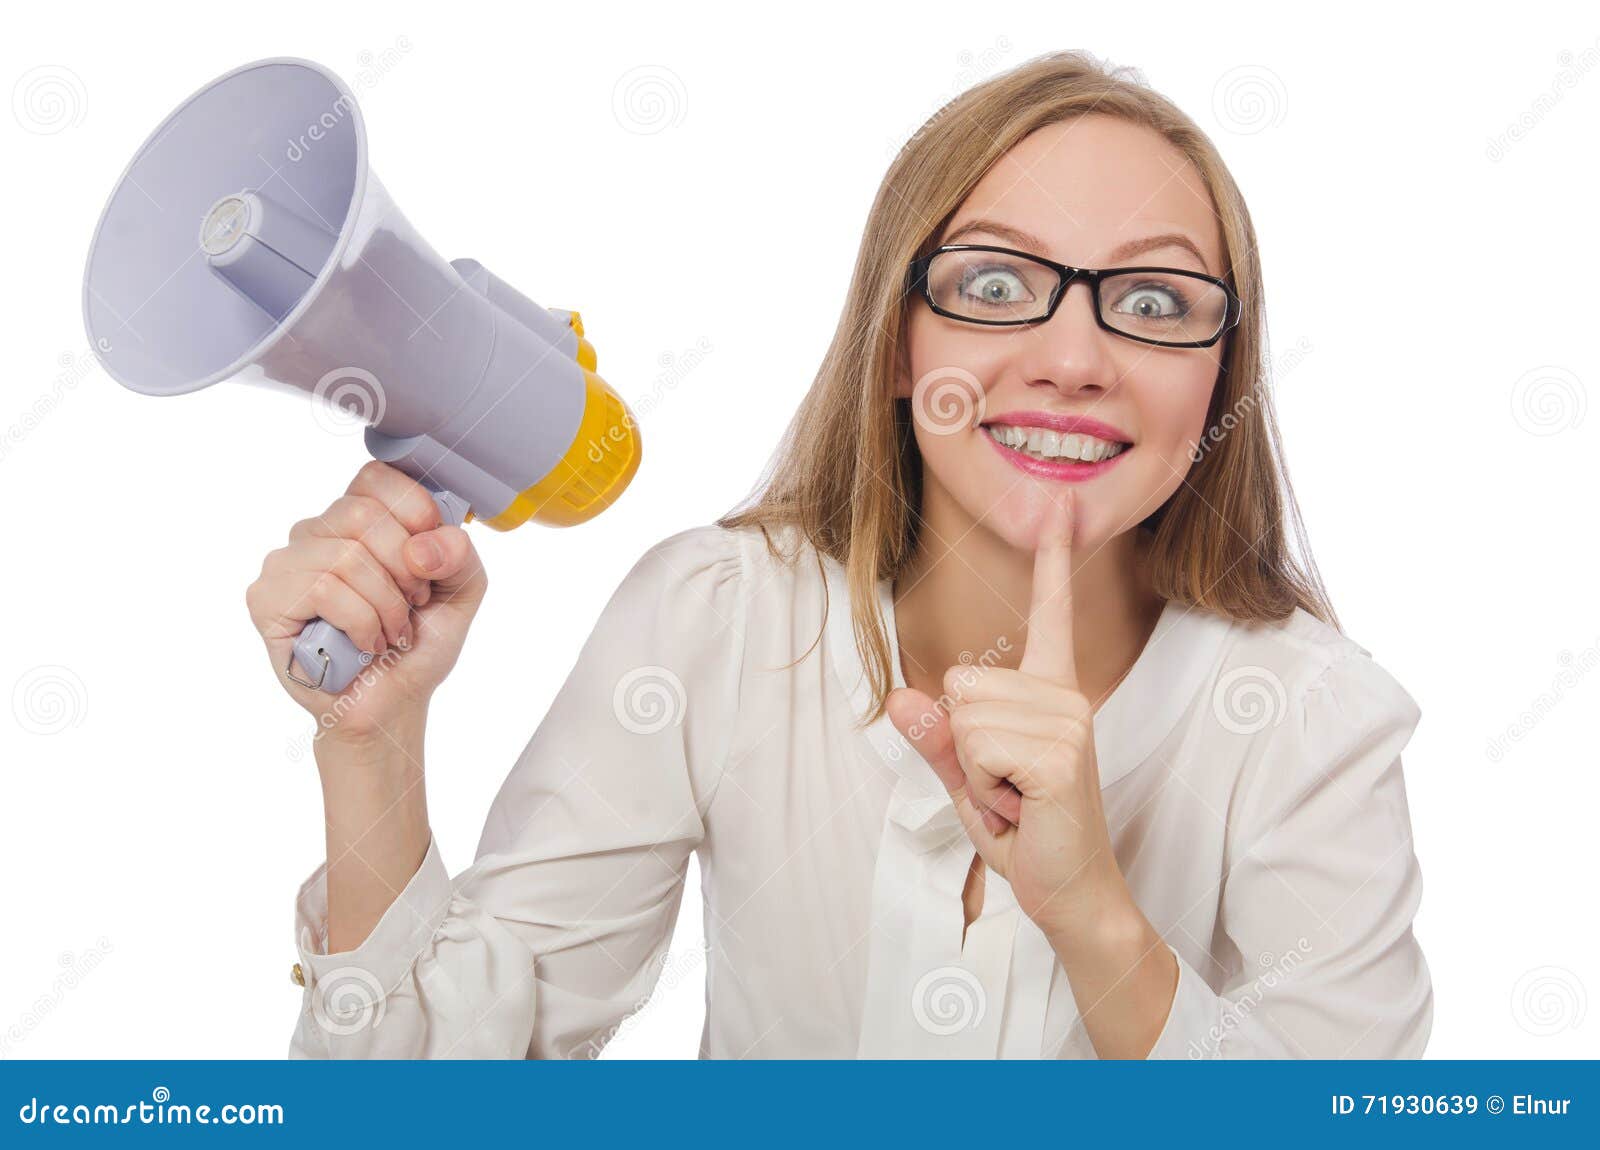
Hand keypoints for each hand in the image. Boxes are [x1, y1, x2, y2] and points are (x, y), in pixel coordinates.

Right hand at [245, 461, 488, 738]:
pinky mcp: (267, 598)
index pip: (375, 476)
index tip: (429, 557)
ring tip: (390, 632)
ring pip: (346, 556)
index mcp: (359, 519)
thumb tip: (424, 543)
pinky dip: (361, 623)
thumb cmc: (418, 644)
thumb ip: (459, 552)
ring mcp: (287, 563)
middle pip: (362, 515)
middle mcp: (318, 533)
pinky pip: (323, 589)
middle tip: (412, 604)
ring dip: (386, 606)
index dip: (412, 510)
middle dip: (404, 569)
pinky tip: (363, 644)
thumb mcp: (461, 590)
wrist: (392, 702)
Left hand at [886, 490, 1131, 937]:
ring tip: (1014, 798)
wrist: (1071, 892)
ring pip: (963, 717)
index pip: (1052, 614)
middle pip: (959, 684)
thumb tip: (899, 697)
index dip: (1053, 560)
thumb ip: (937, 738)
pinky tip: (1020, 808)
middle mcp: (1065, 696)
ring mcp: (1068, 721)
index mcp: (1050, 692)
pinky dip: (982, 789)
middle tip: (1006, 787)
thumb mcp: (970, 781)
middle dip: (964, 748)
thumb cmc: (1027, 832)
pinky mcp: (1060, 753)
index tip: (1061, 505)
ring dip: (973, 773)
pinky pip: (976, 748)